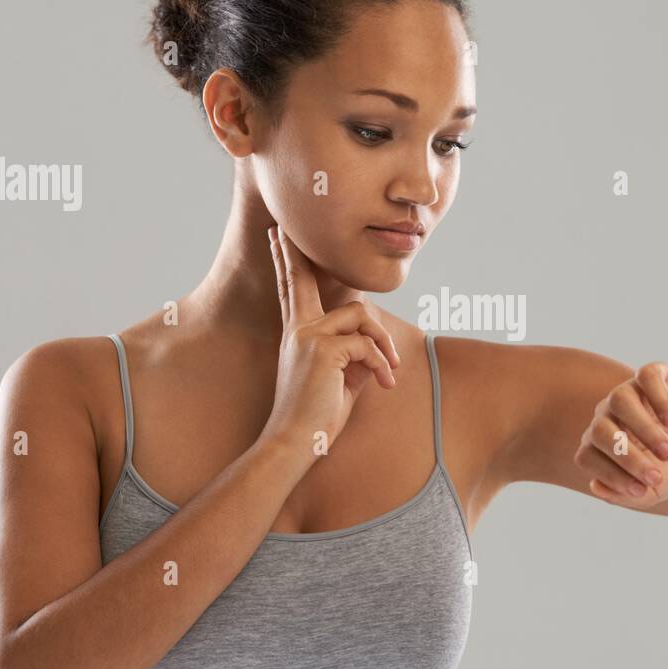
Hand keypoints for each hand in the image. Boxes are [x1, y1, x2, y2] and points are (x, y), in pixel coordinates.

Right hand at [262, 223, 400, 452]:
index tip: (277, 235)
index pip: (293, 290)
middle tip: (281, 226)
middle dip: (294, 250)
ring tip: (389, 369)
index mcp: (298, 334)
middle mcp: (298, 329)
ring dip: (382, 341)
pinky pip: (367, 344)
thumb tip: (375, 346)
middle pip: (299, 278)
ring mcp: (308, 336)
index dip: (287, 261)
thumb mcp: (341, 379)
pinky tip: (384, 384)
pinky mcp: (323, 349)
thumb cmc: (318, 417)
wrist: (296, 442)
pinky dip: (382, 364)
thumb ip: (355, 355)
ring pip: (360, 314)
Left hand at [574, 362, 667, 508]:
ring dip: (643, 429)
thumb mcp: (653, 490)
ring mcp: (630, 391)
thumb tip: (595, 486)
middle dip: (627, 457)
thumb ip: (624, 495)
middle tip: (658, 474)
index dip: (610, 475)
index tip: (643, 489)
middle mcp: (609, 415)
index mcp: (602, 444)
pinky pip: (646, 376)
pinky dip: (658, 399)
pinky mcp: (655, 374)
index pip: (587, 456)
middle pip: (599, 430)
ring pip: (619, 400)